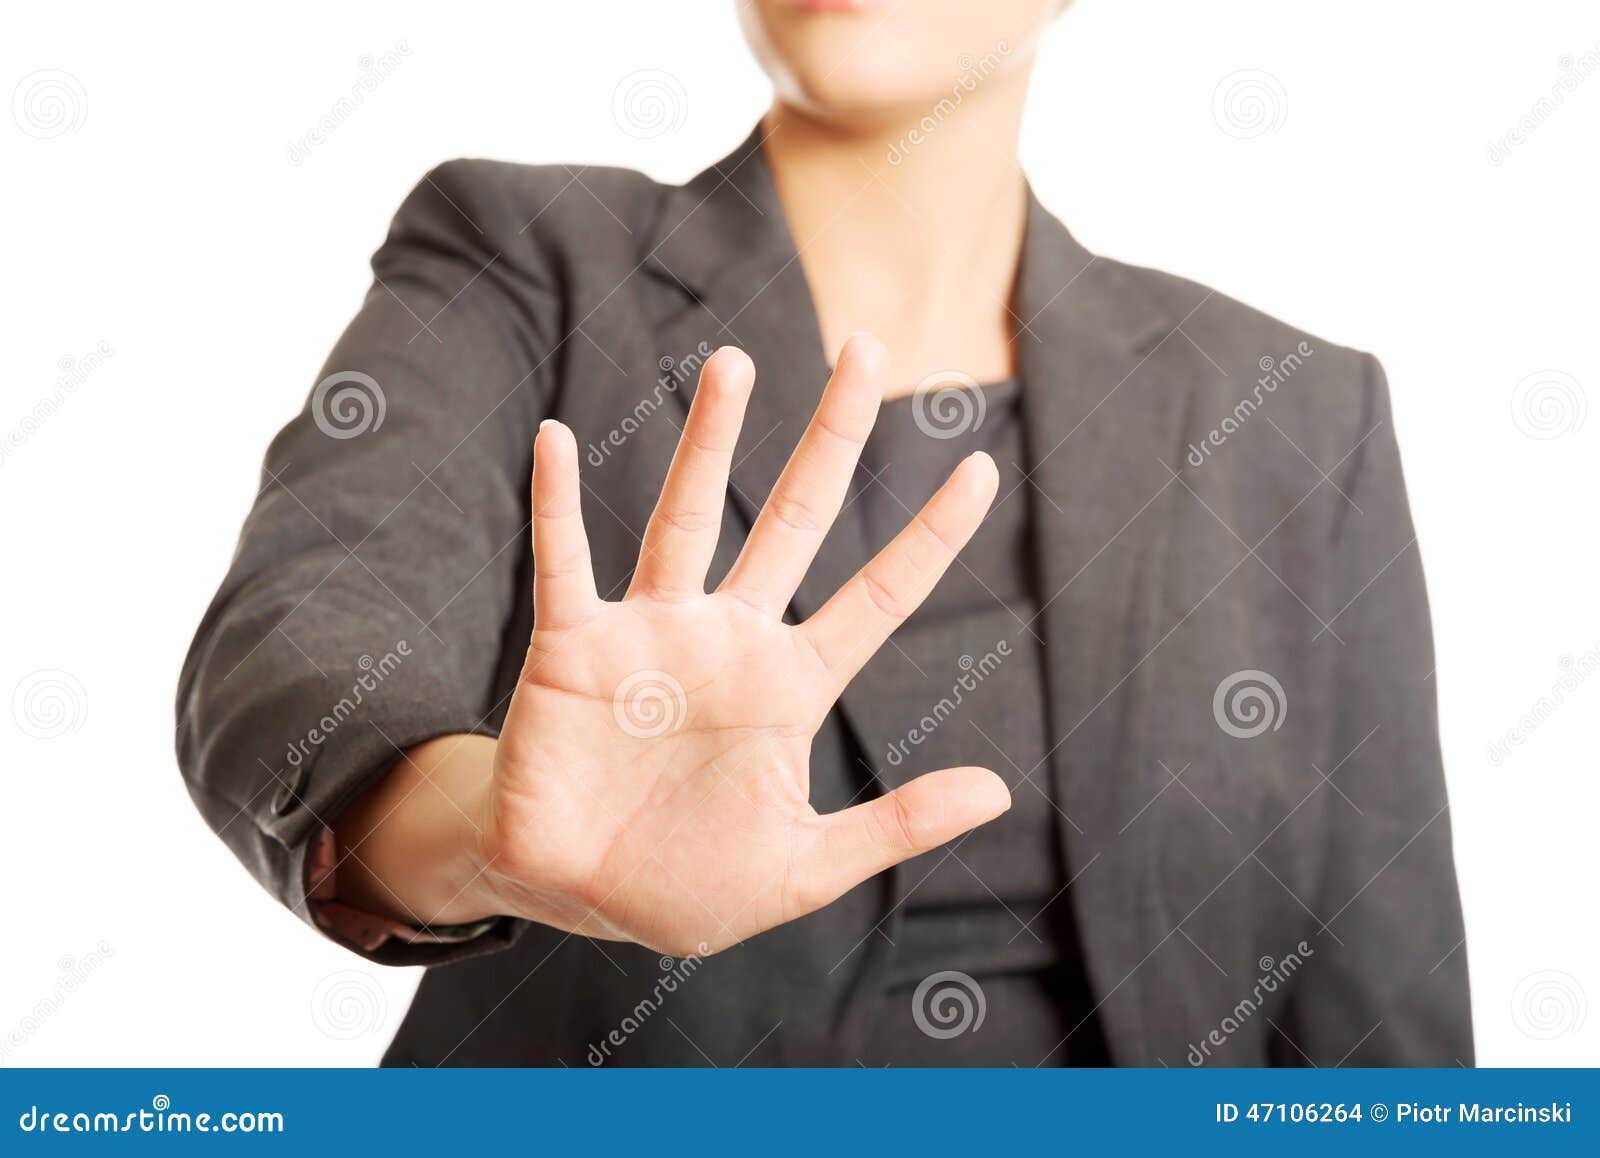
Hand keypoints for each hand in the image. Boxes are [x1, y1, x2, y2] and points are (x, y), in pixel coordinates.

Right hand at [339, 335, 1007, 955]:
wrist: (577, 896)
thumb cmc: (689, 882)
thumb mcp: (804, 867)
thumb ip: (894, 827)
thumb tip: (998, 790)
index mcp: (789, 686)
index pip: (876, 597)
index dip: (930, 537)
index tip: (984, 470)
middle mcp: (727, 641)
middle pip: (792, 519)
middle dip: (831, 438)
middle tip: (867, 349)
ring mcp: (650, 635)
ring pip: (687, 517)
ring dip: (709, 443)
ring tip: (736, 362)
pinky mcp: (574, 647)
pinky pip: (566, 562)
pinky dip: (559, 504)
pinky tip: (557, 437)